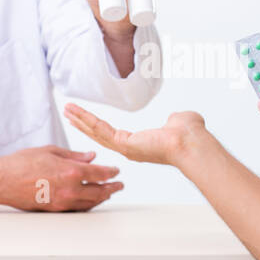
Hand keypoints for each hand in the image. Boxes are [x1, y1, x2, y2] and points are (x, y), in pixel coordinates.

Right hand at [0, 145, 124, 211]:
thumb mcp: (51, 151)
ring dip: (102, 198)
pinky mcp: (55, 209)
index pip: (100, 173)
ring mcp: (63, 202)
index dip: (111, 172)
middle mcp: (70, 189)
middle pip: (99, 192)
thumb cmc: (22, 163)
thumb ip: (74, 155)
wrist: (2, 180)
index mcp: (71, 171)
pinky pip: (78, 209)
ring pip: (90, 203)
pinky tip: (91, 201)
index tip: (116, 170)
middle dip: (112, 188)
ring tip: (108, 193)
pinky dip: (88, 205)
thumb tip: (91, 156)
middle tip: (119, 185)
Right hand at [63, 102, 205, 167]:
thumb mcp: (178, 121)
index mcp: (141, 145)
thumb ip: (173, 120)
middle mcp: (130, 150)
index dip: (99, 128)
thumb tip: (174, 118)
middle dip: (83, 124)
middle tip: (69, 114)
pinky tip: (74, 111)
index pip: (113, 135)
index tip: (87, 121)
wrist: (191, 143)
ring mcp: (126, 148)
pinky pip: (100, 128)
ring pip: (97, 132)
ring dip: (80, 119)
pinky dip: (85, 118)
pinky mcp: (124, 143)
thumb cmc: (190, 136)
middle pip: (100, 136)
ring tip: (67, 109)